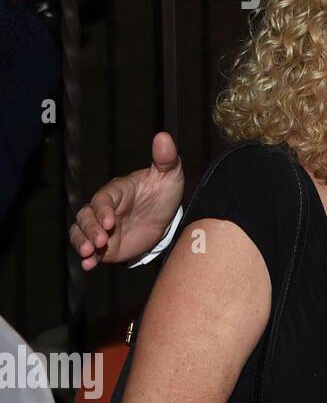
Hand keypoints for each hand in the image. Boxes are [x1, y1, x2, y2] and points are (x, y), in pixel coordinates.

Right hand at [69, 131, 184, 269]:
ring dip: (82, 244)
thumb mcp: (169, 174)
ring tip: (89, 255)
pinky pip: (91, 252)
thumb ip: (165, 158)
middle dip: (90, 230)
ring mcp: (102, 229)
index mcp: (116, 191)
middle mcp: (104, 210)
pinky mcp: (106, 246)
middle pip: (86, 218)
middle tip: (101, 242)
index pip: (103, 199)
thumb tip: (164, 136)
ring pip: (81, 234)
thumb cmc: (164, 191)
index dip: (103, 210)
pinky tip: (89, 266)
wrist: (168, 217)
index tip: (110, 221)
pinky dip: (88, 259)